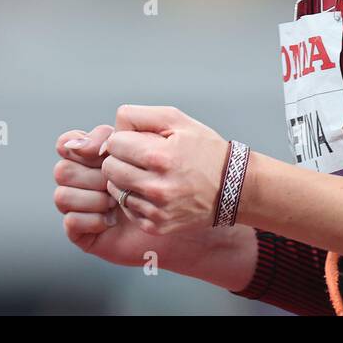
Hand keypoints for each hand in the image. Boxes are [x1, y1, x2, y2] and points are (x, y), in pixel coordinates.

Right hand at [53, 125, 163, 267]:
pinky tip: (112, 220)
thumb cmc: (176, 178)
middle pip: (62, 170)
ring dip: (91, 198)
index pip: (68, 143)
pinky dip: (91, 220)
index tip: (104, 150)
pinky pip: (71, 222)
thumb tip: (108, 135)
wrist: (187, 216)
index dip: (79, 145)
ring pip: (62, 196)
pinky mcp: (85, 233)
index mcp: (97, 156)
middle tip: (117, 182)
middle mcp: (85, 180)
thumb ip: (137, 123)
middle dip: (90, 175)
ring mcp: (83, 207)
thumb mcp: (163, 140)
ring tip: (117, 202)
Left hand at [99, 105, 230, 236]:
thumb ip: (138, 116)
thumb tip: (110, 131)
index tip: (138, 141)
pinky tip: (152, 191)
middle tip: (140, 158)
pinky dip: (134, 198)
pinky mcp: (156, 226)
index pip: (114, 144)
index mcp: (160, 157)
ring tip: (147, 174)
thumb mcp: (177, 119)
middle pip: (109, 168)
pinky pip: (126, 209)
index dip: (124, 139)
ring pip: (114, 190)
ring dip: (124, 179)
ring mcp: (156, 210)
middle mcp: (156, 187)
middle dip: (120, 159)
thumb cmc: (204, 149)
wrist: (234, 188)